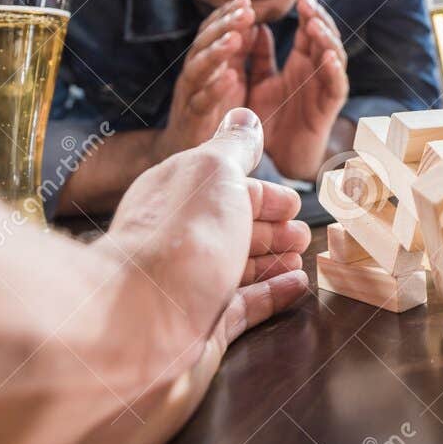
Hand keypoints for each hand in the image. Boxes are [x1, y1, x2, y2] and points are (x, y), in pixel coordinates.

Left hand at [104, 108, 309, 360]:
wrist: (140, 324)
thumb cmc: (180, 239)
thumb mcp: (214, 172)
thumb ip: (235, 146)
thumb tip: (244, 115)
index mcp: (176, 195)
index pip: (226, 188)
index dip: (264, 194)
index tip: (295, 203)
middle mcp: (179, 239)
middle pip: (233, 228)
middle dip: (272, 228)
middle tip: (302, 234)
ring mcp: (189, 286)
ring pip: (240, 268)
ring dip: (274, 260)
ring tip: (302, 259)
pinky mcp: (201, 328)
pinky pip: (244, 307)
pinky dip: (273, 294)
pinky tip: (297, 286)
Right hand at [152, 0, 256, 163]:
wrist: (182, 153)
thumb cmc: (209, 112)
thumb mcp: (227, 77)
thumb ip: (239, 53)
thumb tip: (255, 24)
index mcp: (205, 62)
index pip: (212, 31)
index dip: (226, 15)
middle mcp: (194, 74)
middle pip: (204, 43)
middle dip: (224, 24)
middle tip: (246, 10)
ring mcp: (190, 96)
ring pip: (199, 68)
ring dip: (217, 51)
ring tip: (236, 38)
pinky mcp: (192, 120)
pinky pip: (202, 102)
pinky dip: (215, 89)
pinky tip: (231, 78)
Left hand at [246, 0, 348, 179]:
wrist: (277, 160)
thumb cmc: (271, 122)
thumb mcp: (259, 83)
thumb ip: (259, 57)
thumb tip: (257, 27)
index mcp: (302, 63)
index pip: (310, 29)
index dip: (309, 10)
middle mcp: (317, 72)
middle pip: (325, 37)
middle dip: (319, 18)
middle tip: (308, 2)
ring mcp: (325, 88)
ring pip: (334, 57)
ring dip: (327, 40)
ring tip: (315, 25)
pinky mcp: (328, 109)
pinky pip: (336, 87)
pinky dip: (334, 72)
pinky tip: (328, 60)